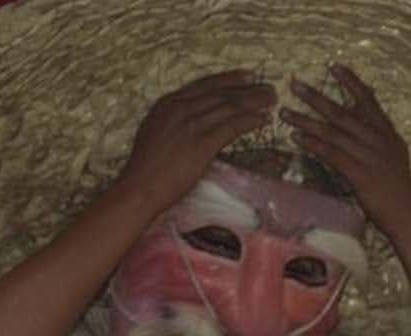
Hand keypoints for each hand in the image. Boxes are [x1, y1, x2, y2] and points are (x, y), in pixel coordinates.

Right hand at [116, 71, 276, 212]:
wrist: (140, 185)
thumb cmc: (147, 165)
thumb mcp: (156, 130)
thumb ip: (174, 120)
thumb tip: (192, 119)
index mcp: (168, 103)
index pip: (204, 85)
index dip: (228, 79)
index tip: (247, 76)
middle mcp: (180, 108)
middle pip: (221, 93)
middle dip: (248, 89)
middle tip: (268, 87)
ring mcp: (191, 125)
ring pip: (229, 107)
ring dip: (254, 102)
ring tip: (271, 100)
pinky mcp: (202, 143)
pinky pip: (232, 126)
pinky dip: (250, 121)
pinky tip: (263, 120)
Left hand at [283, 67, 410, 237]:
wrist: (407, 214)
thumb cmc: (398, 188)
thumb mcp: (395, 154)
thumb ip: (379, 136)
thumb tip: (365, 119)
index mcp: (387, 133)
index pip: (368, 101)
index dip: (351, 82)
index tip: (334, 67)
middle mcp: (377, 140)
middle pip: (342, 113)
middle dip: (316, 97)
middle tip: (295, 85)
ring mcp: (368, 156)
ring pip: (332, 132)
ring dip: (306, 121)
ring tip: (286, 113)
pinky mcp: (359, 173)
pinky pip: (332, 154)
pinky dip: (313, 145)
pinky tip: (297, 138)